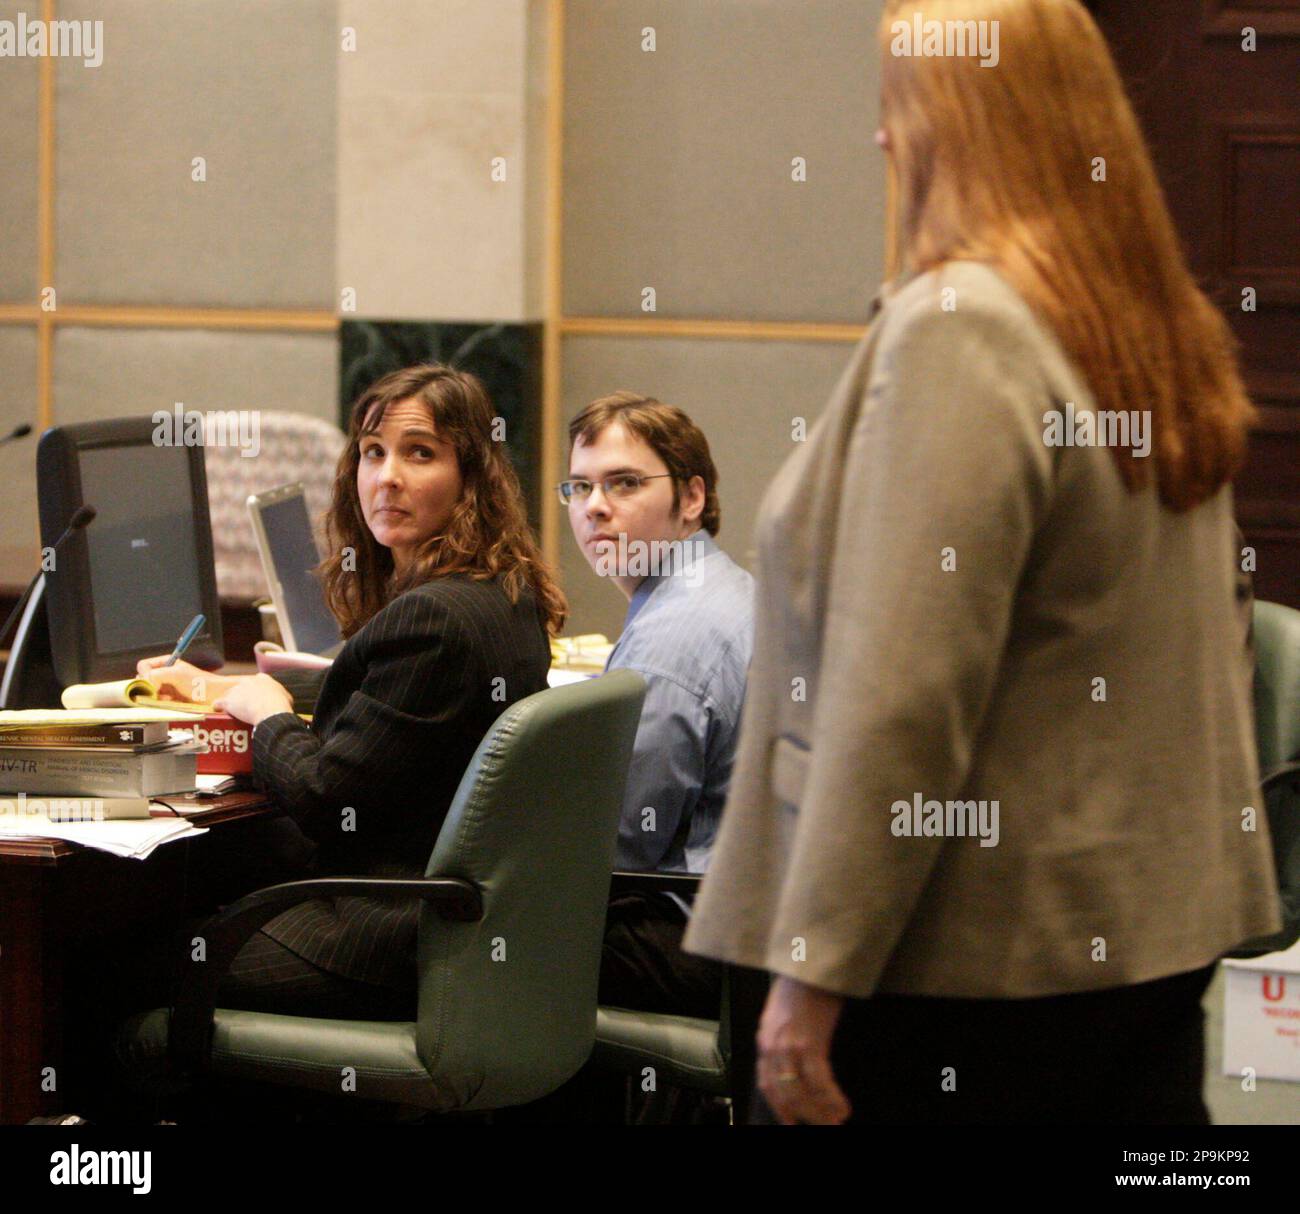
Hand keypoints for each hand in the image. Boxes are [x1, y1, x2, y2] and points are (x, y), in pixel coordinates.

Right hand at [136, 656, 235, 704]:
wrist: (215, 697)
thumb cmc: (200, 683)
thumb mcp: (176, 674)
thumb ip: (156, 675)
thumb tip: (145, 685)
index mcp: (165, 663)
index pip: (142, 666)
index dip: (145, 675)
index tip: (153, 683)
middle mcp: (163, 674)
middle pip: (142, 680)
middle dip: (149, 688)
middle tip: (160, 692)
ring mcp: (165, 687)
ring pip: (148, 693)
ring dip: (155, 697)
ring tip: (167, 699)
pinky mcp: (168, 700)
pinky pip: (155, 703)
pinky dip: (160, 704)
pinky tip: (171, 703)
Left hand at [212, 673, 293, 726]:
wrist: (271, 711)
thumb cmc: (280, 705)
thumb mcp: (286, 698)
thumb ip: (282, 696)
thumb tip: (284, 700)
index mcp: (263, 679)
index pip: (256, 681)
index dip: (256, 689)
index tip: (256, 696)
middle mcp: (248, 681)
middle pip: (241, 687)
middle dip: (242, 695)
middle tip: (245, 705)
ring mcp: (237, 690)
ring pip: (230, 695)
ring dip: (230, 702)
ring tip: (231, 711)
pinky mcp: (228, 701)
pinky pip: (219, 703)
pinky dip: (218, 707)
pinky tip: (217, 710)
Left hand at [755, 975, 850, 1124]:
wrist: (808, 961)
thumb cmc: (801, 983)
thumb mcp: (782, 1012)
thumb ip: (783, 1036)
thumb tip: (795, 1060)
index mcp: (765, 1038)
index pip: (767, 1082)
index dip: (781, 1106)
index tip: (793, 1121)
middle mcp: (771, 1046)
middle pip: (784, 1093)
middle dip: (805, 1115)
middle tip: (825, 1125)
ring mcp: (789, 1046)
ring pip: (801, 1093)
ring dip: (820, 1112)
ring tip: (836, 1121)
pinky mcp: (809, 1042)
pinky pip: (819, 1081)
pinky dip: (831, 1099)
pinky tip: (843, 1107)